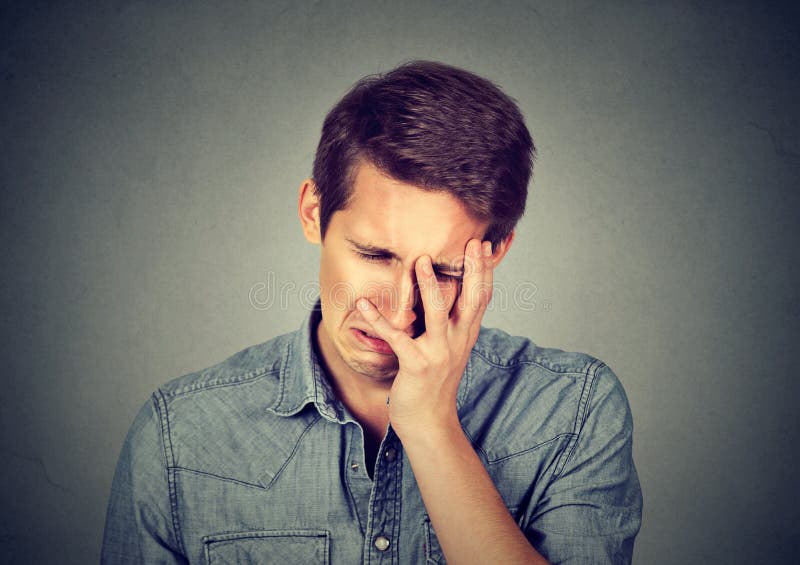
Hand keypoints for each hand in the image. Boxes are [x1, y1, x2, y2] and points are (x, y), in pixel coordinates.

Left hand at [356, 238, 494, 436]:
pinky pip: (396, 337)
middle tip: (470, 242)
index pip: (481, 297)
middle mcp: (457, 341)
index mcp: (465, 335)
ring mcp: (438, 352)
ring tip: (421, 260)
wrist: (429, 422)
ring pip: (436, 312)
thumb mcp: (449, 350)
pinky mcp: (416, 364)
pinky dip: (377, 319)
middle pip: (469, 299)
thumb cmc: (434, 384)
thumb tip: (445, 297)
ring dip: (429, 285)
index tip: (482, 245)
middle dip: (471, 270)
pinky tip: (362, 304)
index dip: (484, 271)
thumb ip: (450, 325)